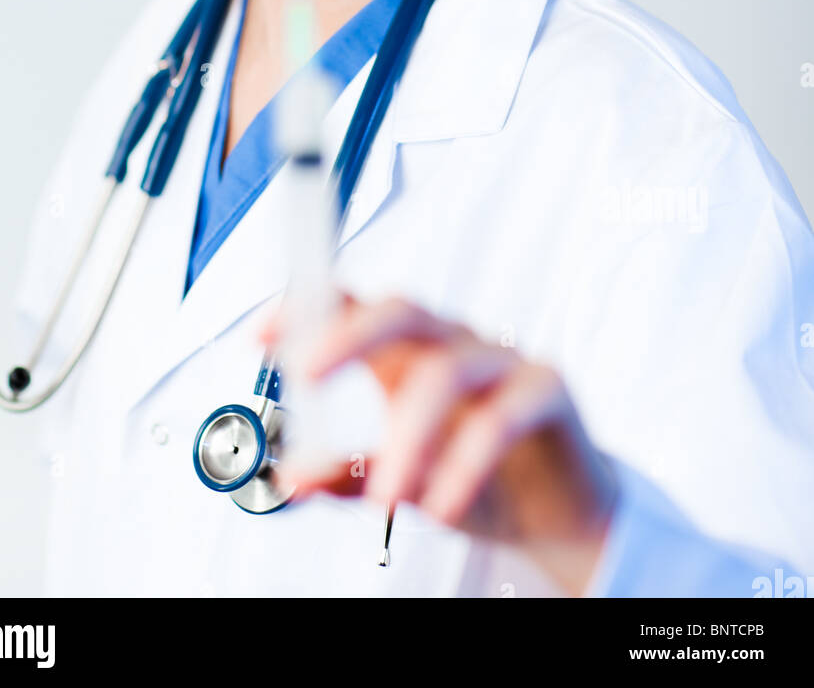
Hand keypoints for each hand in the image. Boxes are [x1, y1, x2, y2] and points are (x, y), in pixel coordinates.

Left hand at [259, 292, 619, 595]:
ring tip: (388, 496)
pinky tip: (441, 506)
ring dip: (406, 437)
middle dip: (348, 335)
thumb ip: (346, 472)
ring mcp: (501, 360)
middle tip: (308, 376)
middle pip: (399, 310)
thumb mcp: (401, 476)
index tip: (261, 336)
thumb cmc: (476, 474)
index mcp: (407, 351)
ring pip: (444, 371)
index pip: (354, 305)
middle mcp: (450, 342)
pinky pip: (501, 417)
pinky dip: (463, 465)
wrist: (557, 511)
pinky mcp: (546, 390)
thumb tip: (289, 476)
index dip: (306, 309)